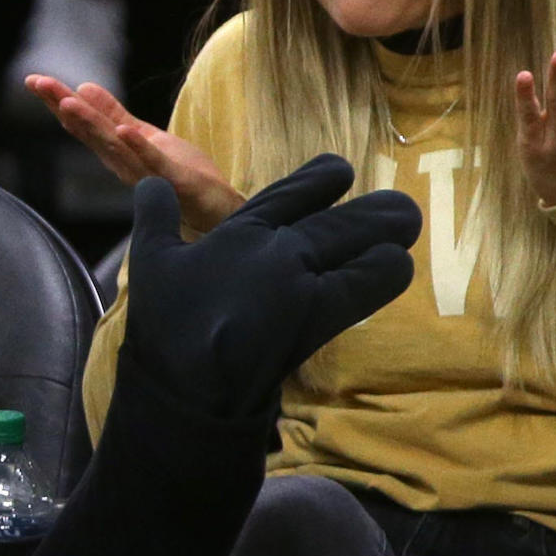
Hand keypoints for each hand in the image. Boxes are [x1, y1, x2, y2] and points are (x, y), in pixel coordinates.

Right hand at [29, 79, 241, 231]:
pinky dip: (137, 148)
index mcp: (116, 153)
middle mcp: (124, 165)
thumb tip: (83, 87)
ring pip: (114, 147)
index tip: (34, 81)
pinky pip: (152, 162)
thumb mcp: (144, 137)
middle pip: (91, 133)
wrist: (214, 213)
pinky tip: (124, 130)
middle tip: (39, 85)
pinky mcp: (173, 181)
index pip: (83, 124)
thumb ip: (114, 115)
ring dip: (91, 125)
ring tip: (70, 103)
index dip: (58, 102)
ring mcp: (146, 174)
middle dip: (64, 108)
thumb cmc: (180, 176)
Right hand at [119, 155, 420, 421]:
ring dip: (390, 235)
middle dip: (376, 210)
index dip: (324, 177)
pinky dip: (385, 273)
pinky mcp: (321, 318)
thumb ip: (153, 216)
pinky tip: (396, 266)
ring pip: (364, 245)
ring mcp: (303, 283)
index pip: (294, 192)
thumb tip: (151, 185)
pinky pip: (368, 285)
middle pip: (341, 220)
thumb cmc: (166, 325)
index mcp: (243, 232)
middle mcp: (279, 249)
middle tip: (401, 207)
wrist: (186, 385)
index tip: (340, 170)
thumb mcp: (148, 261)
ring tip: (407, 226)